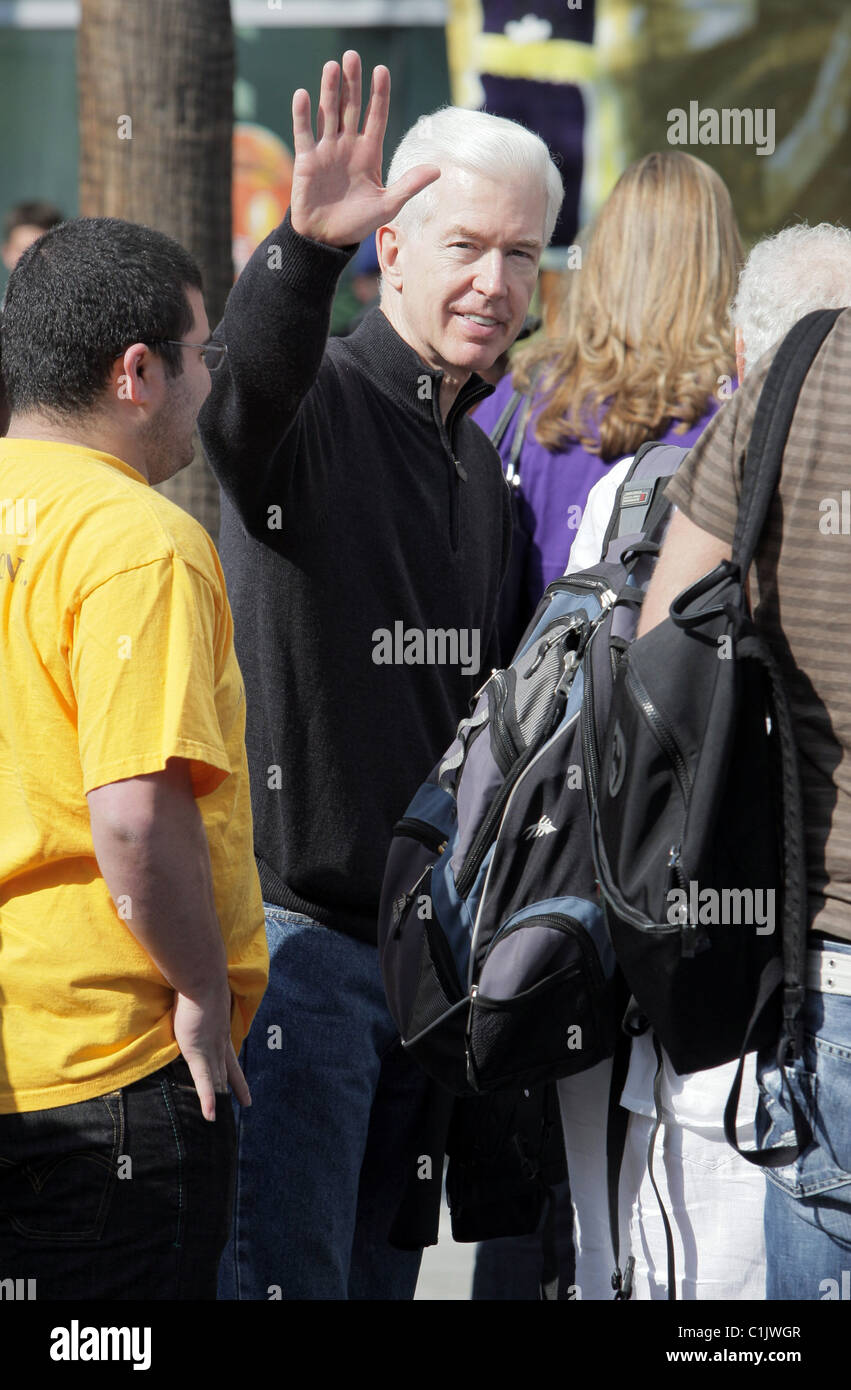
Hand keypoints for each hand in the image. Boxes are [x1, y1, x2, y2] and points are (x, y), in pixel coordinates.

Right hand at [172, 989, 250, 1120]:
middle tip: (247, 1103)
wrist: (201, 978)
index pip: (229, 1054)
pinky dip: (208, 1101)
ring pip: (217, 1080)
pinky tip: (210, 1117)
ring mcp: (210, 1049)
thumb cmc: (197, 980)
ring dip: (220, 1099)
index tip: (241, 1073)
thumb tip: (187, 987)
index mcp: (221, 1029)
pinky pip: (203, 1083)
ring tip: (223, 1117)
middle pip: (228, 1070)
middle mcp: (219, 1042)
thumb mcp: (198, 993)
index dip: (236, 1067)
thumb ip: (195, 997)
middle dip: (236, 1087)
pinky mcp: (198, 1053)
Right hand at [290, 49, 439, 247]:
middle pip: (350, 108)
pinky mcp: (307, 159)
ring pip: (328, 113)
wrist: (326, 239)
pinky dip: (302, 115)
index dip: (379, 95)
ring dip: (329, 91)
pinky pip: (304, 132)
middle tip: (352, 56)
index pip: (376, 117)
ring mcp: (326, 150)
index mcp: (369, 153)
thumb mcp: (388, 205)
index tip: (381, 71)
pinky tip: (303, 94)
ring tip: (332, 67)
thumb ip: (409, 185)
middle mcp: (348, 146)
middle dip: (352, 83)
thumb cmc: (357, 223)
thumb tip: (437, 170)